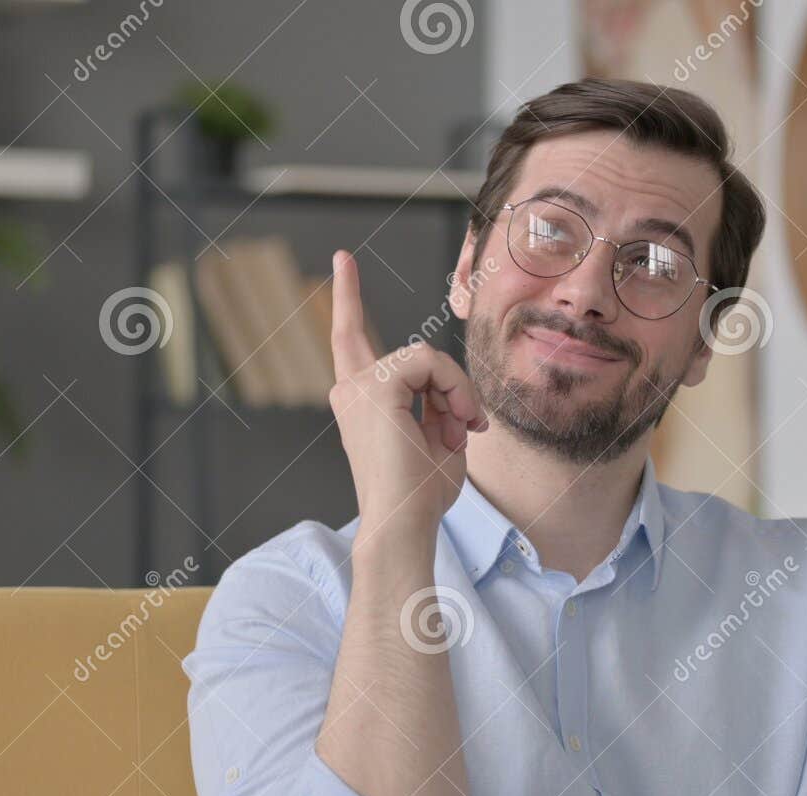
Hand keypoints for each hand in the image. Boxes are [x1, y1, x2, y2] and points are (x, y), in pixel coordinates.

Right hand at [327, 250, 486, 540]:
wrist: (404, 523)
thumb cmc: (420, 495)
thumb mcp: (437, 438)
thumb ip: (439, 402)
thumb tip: (445, 386)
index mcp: (360, 402)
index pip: (350, 340)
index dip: (348, 299)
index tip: (344, 260)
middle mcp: (349, 389)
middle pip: (381, 339)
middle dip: (399, 339)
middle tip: (433, 380)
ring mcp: (357, 387)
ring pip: (426, 356)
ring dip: (457, 392)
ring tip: (462, 430)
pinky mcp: (375, 387)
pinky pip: (430, 362)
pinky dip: (455, 389)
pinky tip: (457, 422)